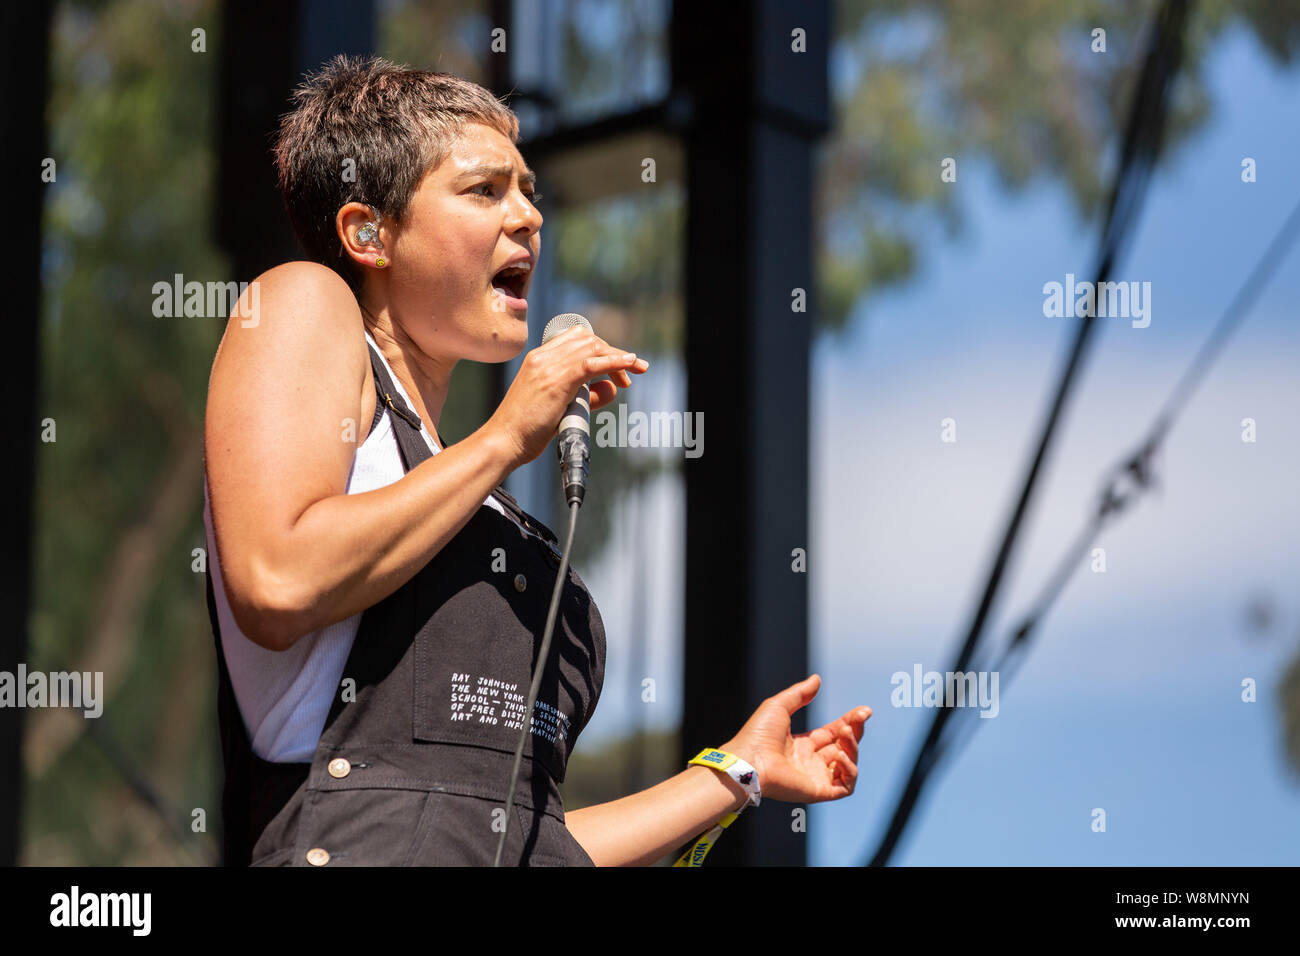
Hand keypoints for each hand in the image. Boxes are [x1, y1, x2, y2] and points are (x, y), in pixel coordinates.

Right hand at [487, 325, 649, 467]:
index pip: (576, 339)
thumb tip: (613, 387)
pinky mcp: (556, 381)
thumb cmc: (526, 430)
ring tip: (636, 369)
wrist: (503, 441)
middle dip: (615, 352)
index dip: (602, 348)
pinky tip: (629, 363)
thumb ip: (586, 395)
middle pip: (588, 340)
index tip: (619, 364)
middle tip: (633, 370)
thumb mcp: (559, 407)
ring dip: (619, 357)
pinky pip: (591, 364)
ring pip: (592, 349)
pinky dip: (614, 361)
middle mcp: (543, 357)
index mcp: (539, 359)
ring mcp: (548, 367)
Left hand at [722, 674, 870, 804]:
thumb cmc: (758, 734)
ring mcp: (815, 778)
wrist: (749, 760)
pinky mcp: (819, 791)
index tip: (864, 711)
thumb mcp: (780, 705)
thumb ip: (800, 693)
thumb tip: (816, 679)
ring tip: (844, 733)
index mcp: (802, 745)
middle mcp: (810, 762)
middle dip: (855, 731)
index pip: (833, 734)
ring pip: (848, 765)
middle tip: (861, 716)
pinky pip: (846, 786)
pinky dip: (849, 770)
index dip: (849, 722)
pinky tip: (839, 755)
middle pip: (843, 747)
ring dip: (853, 747)